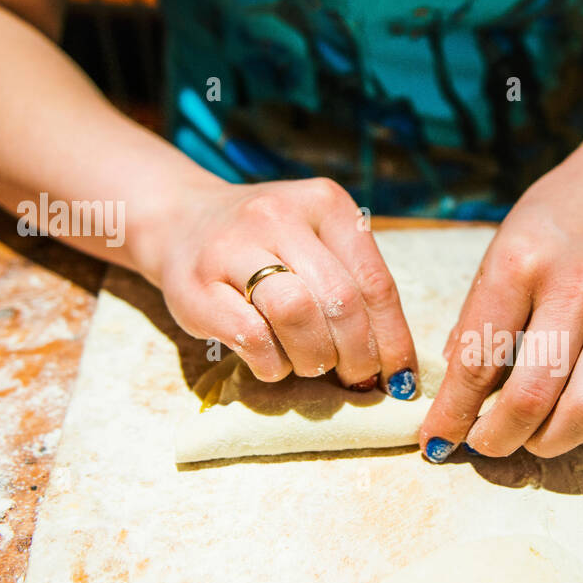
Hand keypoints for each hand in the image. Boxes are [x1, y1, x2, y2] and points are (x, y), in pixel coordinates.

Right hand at [145, 178, 417, 393]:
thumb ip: (356, 287)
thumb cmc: (268, 246)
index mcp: (325, 204)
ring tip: (312, 365)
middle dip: (358, 354)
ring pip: (296, 313)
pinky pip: (251, 336)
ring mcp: (232, 246)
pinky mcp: (196, 285)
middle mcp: (279, 215)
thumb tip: (396, 364)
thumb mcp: (319, 245)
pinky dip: (273, 363)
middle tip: (357, 378)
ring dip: (315, 357)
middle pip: (340, 301)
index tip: (401, 378)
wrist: (181, 222)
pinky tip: (275, 363)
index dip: (393, 339)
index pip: (376, 282)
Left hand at [419, 166, 582, 459]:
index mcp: (522, 266)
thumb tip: (457, 385)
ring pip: (582, 412)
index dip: (452, 412)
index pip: (479, 359)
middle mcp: (574, 296)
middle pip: (531, 396)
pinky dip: (581, 429)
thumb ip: (478, 317)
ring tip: (518, 439)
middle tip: (476, 445)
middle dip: (495, 438)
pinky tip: (556, 425)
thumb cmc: (556, 214)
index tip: (434, 438)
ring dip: (542, 442)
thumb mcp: (500, 248)